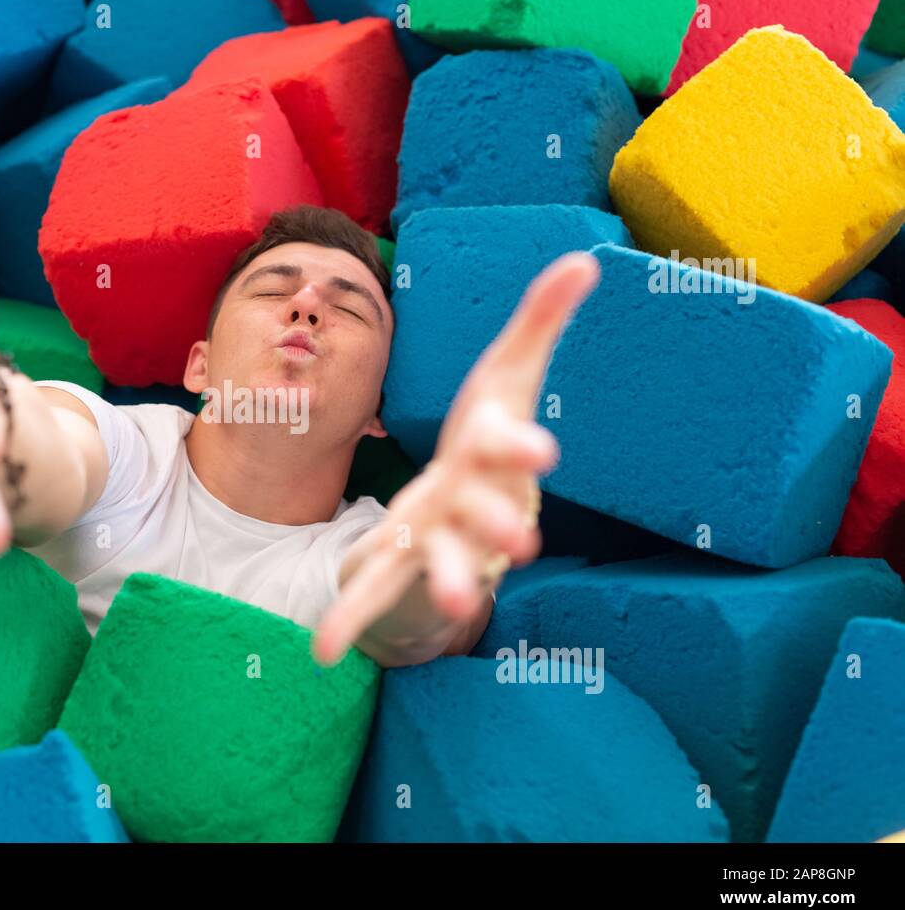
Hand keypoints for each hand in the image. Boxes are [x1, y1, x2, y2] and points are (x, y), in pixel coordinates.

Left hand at [313, 251, 601, 665]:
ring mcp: (439, 539)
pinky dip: (351, 619)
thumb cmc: (491, 437)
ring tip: (457, 604)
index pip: (511, 447)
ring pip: (444, 561)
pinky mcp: (399, 563)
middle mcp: (476, 504)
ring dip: (451, 582)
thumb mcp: (509, 370)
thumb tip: (587, 257)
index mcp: (496, 455)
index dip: (522, 446)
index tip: (542, 450)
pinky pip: (375, 592)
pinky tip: (321, 652)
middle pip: (491, 515)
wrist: (469, 504)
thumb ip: (541, 319)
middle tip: (521, 545)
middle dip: (502, 526)